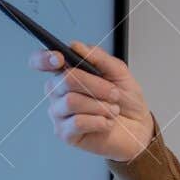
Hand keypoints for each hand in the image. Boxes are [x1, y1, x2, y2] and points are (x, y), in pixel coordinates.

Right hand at [31, 39, 152, 160]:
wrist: (139, 128)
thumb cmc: (126, 101)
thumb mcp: (119, 73)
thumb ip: (99, 58)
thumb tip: (76, 46)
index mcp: (67, 73)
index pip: (41, 61)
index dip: (44, 58)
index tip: (60, 58)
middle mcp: (58, 92)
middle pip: (65, 80)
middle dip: (96, 85)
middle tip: (114, 93)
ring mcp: (59, 113)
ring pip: (71, 101)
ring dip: (100, 105)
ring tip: (113, 110)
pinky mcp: (65, 133)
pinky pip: (77, 122)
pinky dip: (99, 121)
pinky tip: (107, 123)